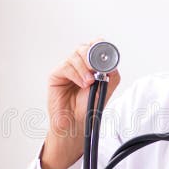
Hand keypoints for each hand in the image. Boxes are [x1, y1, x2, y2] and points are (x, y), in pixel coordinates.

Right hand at [41, 39, 121, 168]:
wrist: (76, 123)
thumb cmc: (88, 107)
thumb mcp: (105, 90)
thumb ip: (111, 76)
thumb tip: (112, 63)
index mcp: (91, 65)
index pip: (94, 46)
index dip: (100, 45)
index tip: (106, 52)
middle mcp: (78, 64)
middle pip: (84, 47)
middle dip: (92, 55)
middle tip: (97, 67)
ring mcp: (67, 69)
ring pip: (75, 55)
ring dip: (84, 67)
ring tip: (90, 82)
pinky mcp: (56, 75)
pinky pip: (66, 66)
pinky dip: (76, 74)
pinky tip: (82, 84)